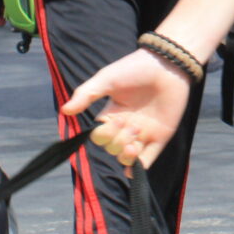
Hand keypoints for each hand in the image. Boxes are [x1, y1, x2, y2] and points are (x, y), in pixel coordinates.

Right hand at [61, 49, 193, 166]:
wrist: (168, 64)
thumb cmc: (135, 68)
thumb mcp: (107, 79)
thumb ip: (86, 95)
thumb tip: (65, 111)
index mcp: (112, 114)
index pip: (100, 136)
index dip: (104, 134)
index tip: (117, 119)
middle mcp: (126, 126)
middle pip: (112, 148)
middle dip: (118, 141)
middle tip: (130, 124)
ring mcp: (144, 133)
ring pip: (128, 157)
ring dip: (127, 156)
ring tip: (134, 143)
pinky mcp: (161, 136)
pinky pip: (149, 158)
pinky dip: (140, 168)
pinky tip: (134, 169)